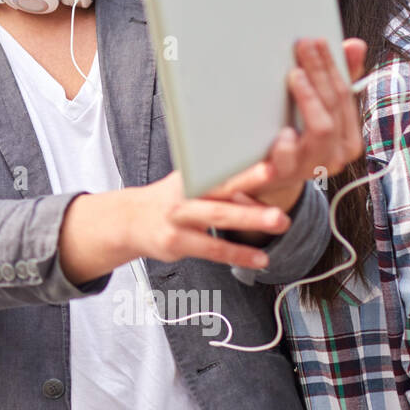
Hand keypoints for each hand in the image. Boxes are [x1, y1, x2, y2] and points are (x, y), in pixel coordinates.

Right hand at [59, 171, 288, 283]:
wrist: (129, 222)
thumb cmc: (169, 201)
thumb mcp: (190, 185)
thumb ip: (223, 188)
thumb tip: (261, 189)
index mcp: (190, 175)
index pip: (219, 164)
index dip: (241, 158)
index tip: (266, 151)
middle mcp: (183, 194)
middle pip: (218, 185)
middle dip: (248, 181)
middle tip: (275, 172)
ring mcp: (178, 219)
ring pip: (217, 218)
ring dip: (250, 219)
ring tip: (281, 221)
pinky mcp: (177, 243)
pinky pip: (213, 250)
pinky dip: (239, 255)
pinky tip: (261, 258)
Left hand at [211, 37, 367, 212]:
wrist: (270, 182)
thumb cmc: (297, 141)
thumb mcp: (318, 112)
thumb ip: (338, 80)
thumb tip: (355, 45)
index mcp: (348, 137)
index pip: (344, 93)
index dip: (332, 65)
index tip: (318, 41)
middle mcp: (336, 154)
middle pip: (333, 105)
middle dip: (319, 72)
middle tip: (303, 47)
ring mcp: (312, 166)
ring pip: (321, 129)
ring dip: (309, 100)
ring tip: (295, 76)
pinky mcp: (285, 176)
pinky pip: (290, 160)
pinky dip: (287, 144)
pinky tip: (284, 130)